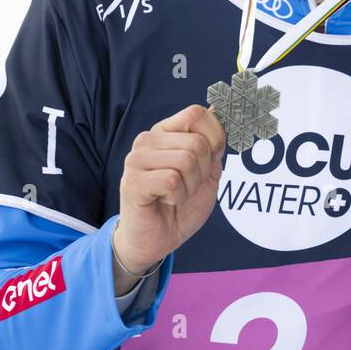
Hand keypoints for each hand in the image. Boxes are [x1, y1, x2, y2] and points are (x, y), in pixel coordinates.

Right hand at [114, 104, 226, 278]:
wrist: (158, 239)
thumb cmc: (181, 205)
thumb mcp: (207, 172)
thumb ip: (213, 145)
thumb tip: (218, 110)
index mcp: (165, 132)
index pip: (197, 113)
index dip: (215, 139)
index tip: (208, 162)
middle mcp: (148, 139)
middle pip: (198, 142)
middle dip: (203, 172)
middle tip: (187, 186)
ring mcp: (136, 159)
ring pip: (187, 161)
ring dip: (191, 186)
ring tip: (175, 194)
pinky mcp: (132, 181)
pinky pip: (172, 180)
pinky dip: (178, 196)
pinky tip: (164, 201)